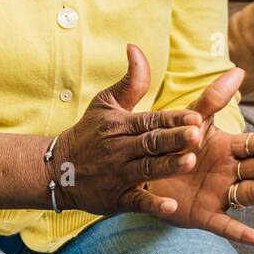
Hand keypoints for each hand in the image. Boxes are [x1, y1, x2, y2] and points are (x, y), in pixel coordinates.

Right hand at [49, 43, 204, 215]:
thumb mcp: (106, 103)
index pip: (150, 120)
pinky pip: (136, 201)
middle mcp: (120, 149)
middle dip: (174, 140)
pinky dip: (152, 204)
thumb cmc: (89, 132)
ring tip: (190, 162)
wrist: (56, 170)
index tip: (195, 116)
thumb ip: (131, 81)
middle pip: (151, 143)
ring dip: (168, 167)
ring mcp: (118, 175)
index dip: (172, 119)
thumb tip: (136, 47)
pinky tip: (171, 207)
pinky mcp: (116, 199)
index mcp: (121, 125)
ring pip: (146, 170)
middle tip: (197, 135)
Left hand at [143, 68, 253, 245]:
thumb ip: (213, 98)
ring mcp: (219, 195)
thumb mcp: (192, 119)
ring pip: (252, 193)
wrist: (141, 172)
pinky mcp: (203, 216)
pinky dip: (245, 234)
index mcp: (228, 149)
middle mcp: (229, 172)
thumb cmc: (171, 145)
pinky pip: (227, 226)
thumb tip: (240, 69)